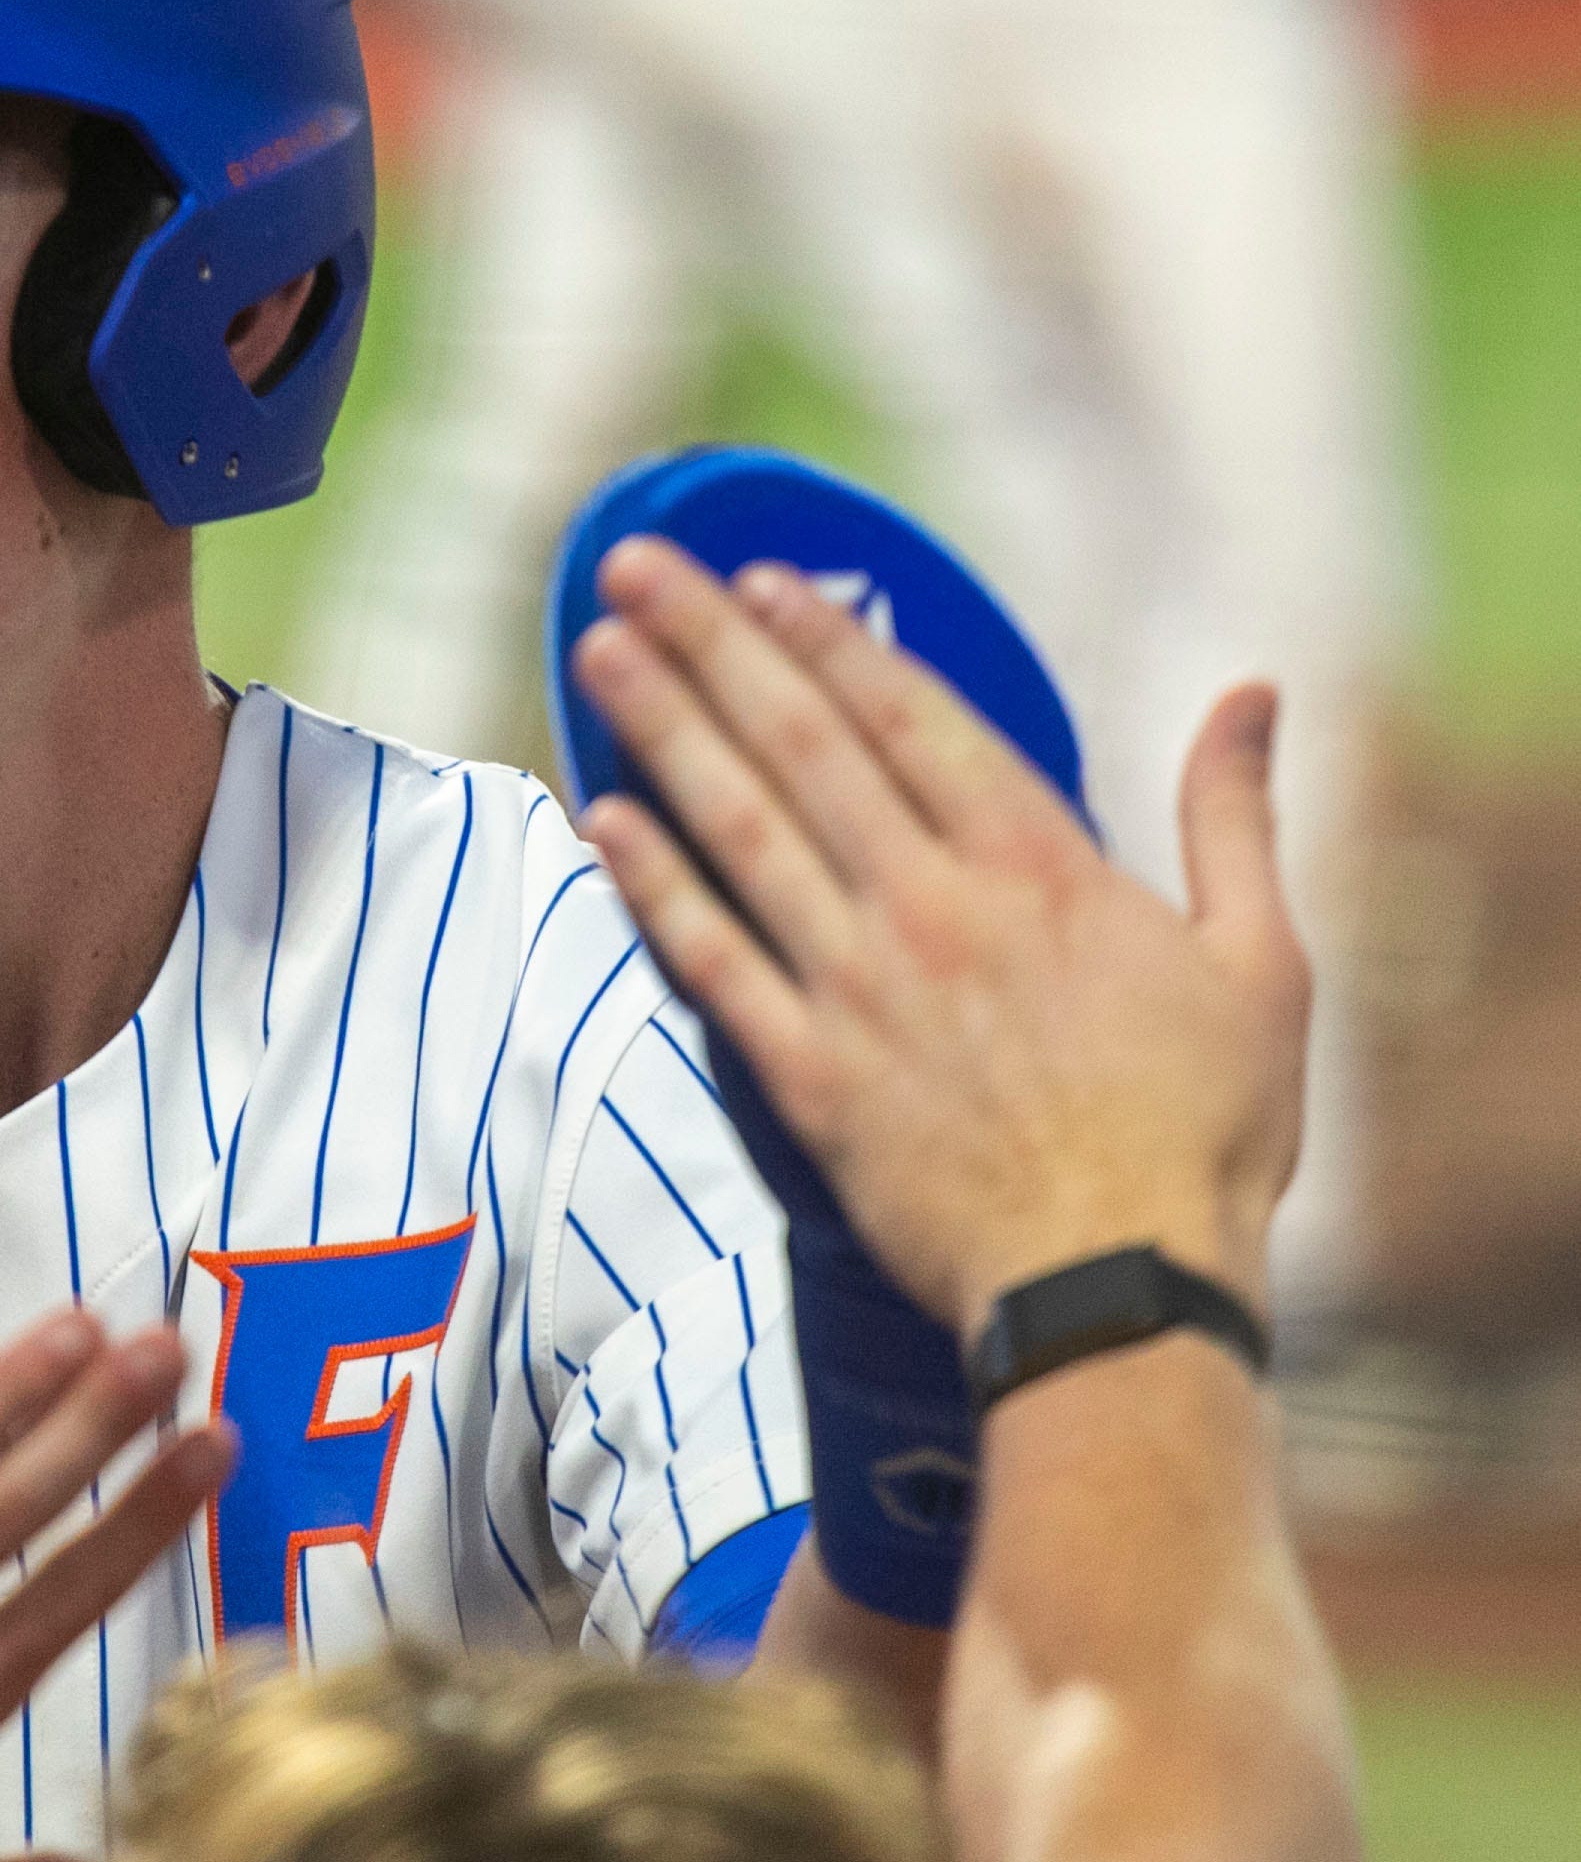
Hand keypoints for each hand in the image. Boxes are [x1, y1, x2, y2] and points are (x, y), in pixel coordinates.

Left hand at [568, 536, 1306, 1338]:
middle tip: (633, 564)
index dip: (825, 639)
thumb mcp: (1263, 963)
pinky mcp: (808, 1076)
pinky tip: (599, 815)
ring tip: (598, 650)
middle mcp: (934, 908)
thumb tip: (1253, 692)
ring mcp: (860, 989)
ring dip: (662, 730)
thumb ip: (1233, 818)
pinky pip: (712, 959)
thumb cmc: (1208, 1138)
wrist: (1123, 1297)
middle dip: (710, 645)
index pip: (907, 720)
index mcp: (1042, 869)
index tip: (756, 575)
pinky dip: (651, 884)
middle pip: (800, 746)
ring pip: (740, 830)